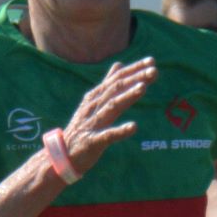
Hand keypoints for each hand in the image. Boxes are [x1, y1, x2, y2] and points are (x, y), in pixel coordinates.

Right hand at [56, 58, 156, 175]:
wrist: (62, 154)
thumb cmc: (82, 128)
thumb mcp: (94, 102)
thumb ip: (108, 84)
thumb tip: (119, 64)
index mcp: (95, 97)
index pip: (116, 79)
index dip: (134, 70)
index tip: (152, 61)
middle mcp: (93, 107)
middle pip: (116, 89)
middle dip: (135, 79)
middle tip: (154, 71)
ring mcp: (92, 124)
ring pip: (111, 107)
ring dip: (127, 97)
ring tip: (143, 88)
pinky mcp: (92, 142)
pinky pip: (107, 135)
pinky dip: (120, 130)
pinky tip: (134, 127)